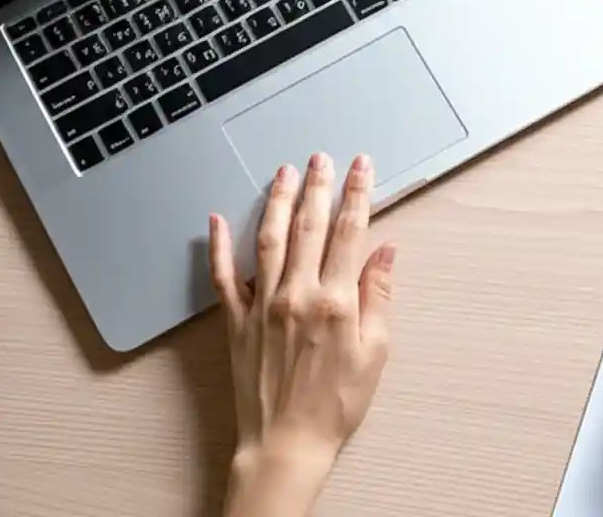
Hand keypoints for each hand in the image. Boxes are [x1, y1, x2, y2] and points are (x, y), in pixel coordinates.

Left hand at [209, 153, 394, 516]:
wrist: (286, 443)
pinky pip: (223, 275)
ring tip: (284, 173)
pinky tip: (217, 219)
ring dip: (278, 201)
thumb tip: (385, 253)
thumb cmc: (336, 405)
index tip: (361, 167)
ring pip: (269, 239)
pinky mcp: (236, 321)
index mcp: (337, 301)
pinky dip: (218, 245)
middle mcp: (297, 294)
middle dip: (318, 186)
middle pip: (309, 226)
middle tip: (322, 158)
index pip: (350, 232)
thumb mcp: (376, 352)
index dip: (358, 194)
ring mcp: (262, 305)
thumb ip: (378, 296)